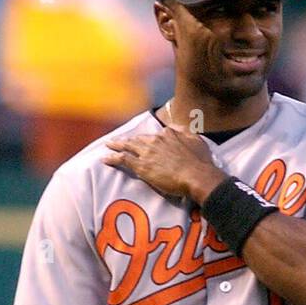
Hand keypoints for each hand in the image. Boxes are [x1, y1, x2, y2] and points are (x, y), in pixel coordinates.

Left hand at [103, 127, 225, 203]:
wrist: (197, 176)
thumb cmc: (200, 162)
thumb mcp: (196, 140)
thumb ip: (185, 132)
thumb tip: (177, 128)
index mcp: (168, 134)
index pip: (155, 135)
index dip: (149, 140)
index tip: (146, 143)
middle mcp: (156, 140)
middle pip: (138, 138)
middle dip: (128, 139)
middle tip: (118, 141)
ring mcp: (147, 152)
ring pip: (128, 146)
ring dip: (116, 145)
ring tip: (108, 145)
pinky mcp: (142, 166)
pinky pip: (123, 159)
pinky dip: (113, 158)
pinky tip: (105, 159)